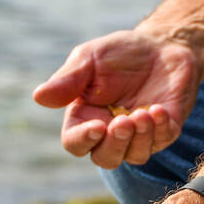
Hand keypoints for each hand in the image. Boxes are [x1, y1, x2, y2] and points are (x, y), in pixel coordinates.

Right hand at [33, 28, 199, 169]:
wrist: (160, 45)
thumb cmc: (119, 53)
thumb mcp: (90, 58)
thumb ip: (68, 80)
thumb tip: (38, 97)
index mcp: (85, 118)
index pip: (75, 143)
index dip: (83, 140)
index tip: (97, 126)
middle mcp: (110, 133)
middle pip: (105, 158)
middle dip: (114, 144)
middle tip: (123, 121)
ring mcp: (140, 135)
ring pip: (135, 155)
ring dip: (140, 138)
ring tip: (144, 113)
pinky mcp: (165, 130)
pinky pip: (163, 140)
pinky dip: (161, 129)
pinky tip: (159, 110)